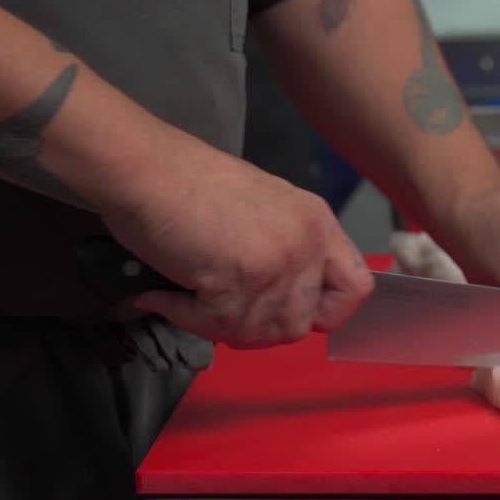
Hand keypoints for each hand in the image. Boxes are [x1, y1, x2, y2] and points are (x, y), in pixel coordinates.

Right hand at [98, 145, 373, 348]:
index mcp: (317, 222)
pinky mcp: (239, 280)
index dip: (325, 311)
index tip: (292, 312)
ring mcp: (276, 262)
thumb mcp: (265, 208)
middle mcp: (306, 243)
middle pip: (302, 325)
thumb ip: (288, 252)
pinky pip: (217, 327)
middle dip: (259, 329)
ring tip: (188, 296)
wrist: (143, 165)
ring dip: (218, 326)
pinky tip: (164, 294)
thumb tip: (284, 303)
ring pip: (260, 333)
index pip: (356, 289)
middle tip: (221, 311)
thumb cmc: (188, 182)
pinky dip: (184, 317)